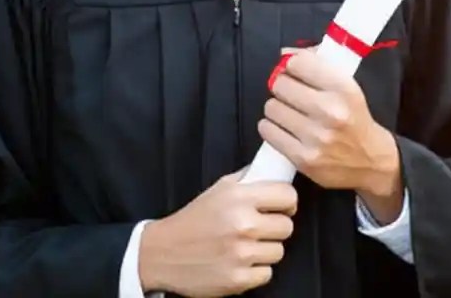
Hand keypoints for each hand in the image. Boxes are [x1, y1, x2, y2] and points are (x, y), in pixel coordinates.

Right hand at [139, 168, 296, 296]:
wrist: (162, 253)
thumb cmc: (192, 220)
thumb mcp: (218, 190)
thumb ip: (247, 181)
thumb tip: (274, 172)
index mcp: (238, 197)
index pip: (287, 196)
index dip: (287, 202)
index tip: (281, 207)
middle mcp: (242, 224)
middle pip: (287, 227)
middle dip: (275, 228)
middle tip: (259, 229)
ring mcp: (241, 253)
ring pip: (278, 251)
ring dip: (265, 250)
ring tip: (245, 246)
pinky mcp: (238, 279)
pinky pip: (267, 273)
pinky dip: (255, 270)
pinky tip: (239, 262)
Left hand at [258, 48, 401, 207]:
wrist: (371, 161)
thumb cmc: (355, 118)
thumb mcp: (346, 87)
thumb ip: (316, 64)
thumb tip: (284, 54)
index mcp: (344, 88)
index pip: (298, 63)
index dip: (293, 65)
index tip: (295, 72)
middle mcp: (330, 111)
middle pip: (280, 85)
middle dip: (283, 87)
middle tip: (291, 94)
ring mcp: (316, 137)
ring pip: (272, 108)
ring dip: (277, 109)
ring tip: (290, 113)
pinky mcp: (303, 159)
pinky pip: (268, 131)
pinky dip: (272, 128)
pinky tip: (285, 129)